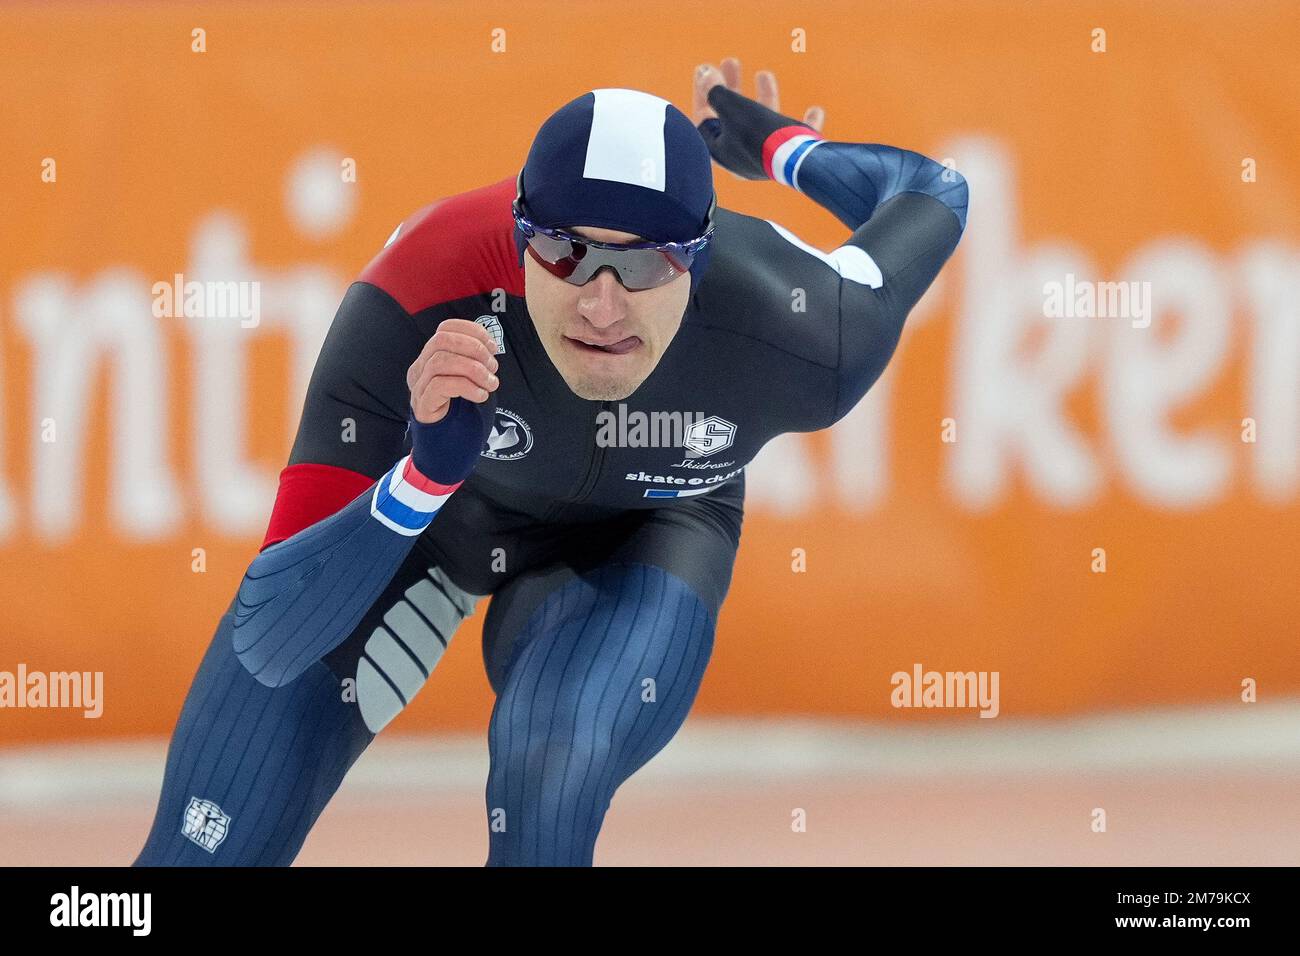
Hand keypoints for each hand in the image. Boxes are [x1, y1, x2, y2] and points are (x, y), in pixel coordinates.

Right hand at [406, 318, 499, 424]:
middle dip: (474, 349)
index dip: (472, 331)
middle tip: (493, 367)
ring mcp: (418, 387)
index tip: (493, 347)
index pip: (445, 328)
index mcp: (432, 357)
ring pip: (441, 361)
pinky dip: (466, 387)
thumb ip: (475, 362)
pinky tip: (480, 396)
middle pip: (441, 340)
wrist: (449, 449)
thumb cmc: (461, 414)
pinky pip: (440, 385)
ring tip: (490, 384)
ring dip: (474, 370)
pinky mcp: (422, 405)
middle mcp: (421, 368)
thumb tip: (491, 347)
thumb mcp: (471, 381)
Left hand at [692, 58, 825, 179]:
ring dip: (765, 97)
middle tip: (730, 62)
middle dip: (730, 87)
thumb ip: (717, 92)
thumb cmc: (760, 136)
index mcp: (720, 150)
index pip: (703, 118)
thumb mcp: (733, 110)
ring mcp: (765, 158)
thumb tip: (705, 72)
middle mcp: (740, 157)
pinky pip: (797, 137)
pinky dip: (805, 123)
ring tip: (763, 74)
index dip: (703, 91)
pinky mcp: (791, 159)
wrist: (795, 165)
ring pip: (762, 123)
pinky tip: (815, 111)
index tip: (706, 67)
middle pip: (730, 117)